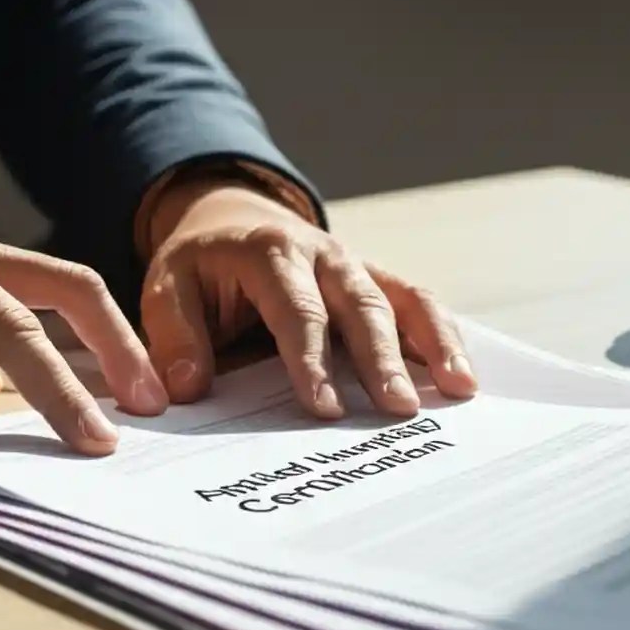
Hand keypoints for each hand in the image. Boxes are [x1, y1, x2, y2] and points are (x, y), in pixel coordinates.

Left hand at [140, 179, 475, 417]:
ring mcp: (357, 265)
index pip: (296, 310)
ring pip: (403, 299)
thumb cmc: (199, 267)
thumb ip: (173, 336)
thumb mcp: (166, 289)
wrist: (229, 219)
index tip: (326, 407)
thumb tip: (186, 389)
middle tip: (399, 410)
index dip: (312, 359)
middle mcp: (322, 254)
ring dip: (433, 343)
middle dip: (381, 359)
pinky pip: (417, 303)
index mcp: (269, 252)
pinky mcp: (376, 280)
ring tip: (459, 390)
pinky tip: (463, 377)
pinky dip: (443, 336)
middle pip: (360, 305)